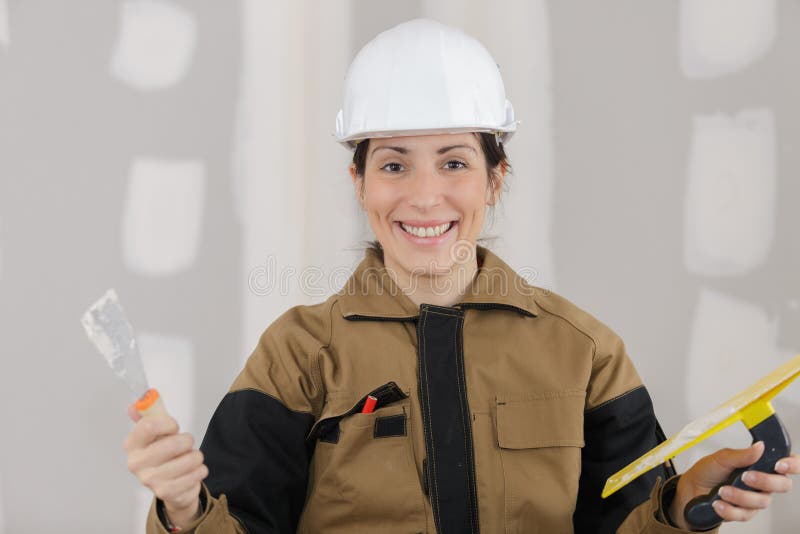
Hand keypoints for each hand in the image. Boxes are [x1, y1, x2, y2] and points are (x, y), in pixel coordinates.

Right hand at [123, 404, 207, 527]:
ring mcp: (150, 479)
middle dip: (186, 441)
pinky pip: (193, 476)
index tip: (173, 426)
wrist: (171, 484)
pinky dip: (200, 470)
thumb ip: (150, 414)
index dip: (168, 423)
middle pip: (172, 444)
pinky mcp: (165, 492)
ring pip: (188, 460)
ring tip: (192, 457)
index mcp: (132, 444)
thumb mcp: (157, 431)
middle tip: (186, 443)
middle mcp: (136, 463)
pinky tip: (195, 470)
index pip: (148, 426)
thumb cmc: (164, 453)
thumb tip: (137, 404)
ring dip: (196, 456)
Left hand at [670, 442, 797, 529]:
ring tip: (723, 490)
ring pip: (762, 501)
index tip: (780, 464)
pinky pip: (745, 515)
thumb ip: (741, 455)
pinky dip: (729, 509)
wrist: (691, 489)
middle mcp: (763, 482)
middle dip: (766, 481)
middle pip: (783, 485)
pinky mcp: (745, 513)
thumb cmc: (709, 470)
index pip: (788, 463)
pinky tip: (718, 503)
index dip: (792, 464)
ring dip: (740, 496)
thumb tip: (759, 447)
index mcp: (761, 464)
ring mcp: (755, 498)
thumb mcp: (721, 458)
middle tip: (746, 477)